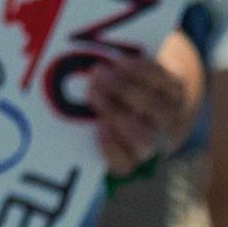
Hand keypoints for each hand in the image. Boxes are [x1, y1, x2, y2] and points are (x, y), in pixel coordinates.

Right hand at [85, 33, 199, 172]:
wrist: (150, 92)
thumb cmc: (109, 111)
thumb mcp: (92, 124)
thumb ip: (80, 125)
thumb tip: (49, 113)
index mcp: (130, 160)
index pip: (123, 165)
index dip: (113, 149)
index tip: (98, 127)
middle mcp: (155, 144)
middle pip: (142, 138)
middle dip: (115, 112)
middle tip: (91, 89)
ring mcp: (170, 118)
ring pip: (154, 108)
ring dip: (125, 87)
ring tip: (100, 70)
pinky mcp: (178, 92)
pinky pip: (164, 81)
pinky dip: (141, 71)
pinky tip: (120, 61)